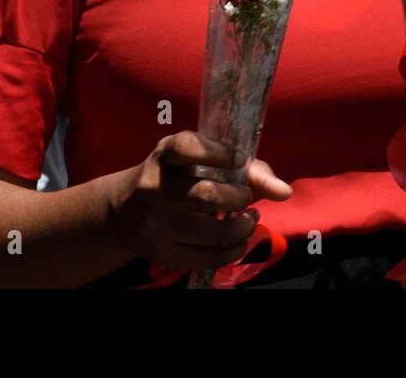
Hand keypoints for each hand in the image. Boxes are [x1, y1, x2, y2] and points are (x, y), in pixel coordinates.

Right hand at [109, 131, 292, 271]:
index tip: (240, 160)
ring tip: (248, 219)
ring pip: (211, 233)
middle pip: (206, 195)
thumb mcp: (192, 160)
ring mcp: (156, 224)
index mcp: (163, 156)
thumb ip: (241, 167)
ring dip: (242, 228)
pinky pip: (207, 257)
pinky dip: (234, 250)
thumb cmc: (172, 178)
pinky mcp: (161, 252)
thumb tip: (284, 191)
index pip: (187, 147)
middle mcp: (154, 187)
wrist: (122, 212)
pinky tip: (238, 239)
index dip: (219, 153)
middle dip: (239, 197)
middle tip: (246, 197)